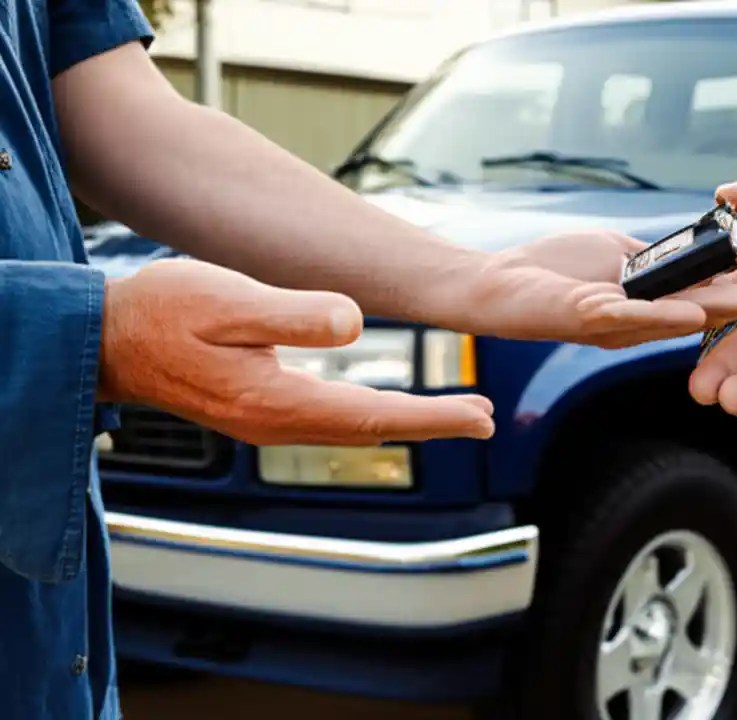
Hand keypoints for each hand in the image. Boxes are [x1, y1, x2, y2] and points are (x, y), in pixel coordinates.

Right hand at [99, 259, 493, 444]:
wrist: (106, 339)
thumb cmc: (163, 312)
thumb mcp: (228, 300)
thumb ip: (291, 314)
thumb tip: (355, 323)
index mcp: (278, 401)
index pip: (375, 415)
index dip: (433, 418)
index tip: (480, 417)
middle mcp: (278, 421)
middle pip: (373, 428)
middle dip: (433, 424)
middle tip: (485, 418)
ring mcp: (268, 419)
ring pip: (354, 425)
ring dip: (407, 421)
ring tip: (455, 414)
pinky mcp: (259, 406)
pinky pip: (331, 416)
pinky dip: (371, 412)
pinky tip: (385, 404)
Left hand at [466, 231, 736, 347]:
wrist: (497, 283)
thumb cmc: (551, 268)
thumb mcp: (615, 254)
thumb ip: (649, 257)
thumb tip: (684, 250)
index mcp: (643, 305)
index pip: (698, 298)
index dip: (734, 293)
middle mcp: (633, 323)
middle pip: (694, 313)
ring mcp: (611, 324)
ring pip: (671, 319)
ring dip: (713, 310)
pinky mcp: (586, 318)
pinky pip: (630, 317)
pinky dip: (662, 313)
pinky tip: (691, 310)